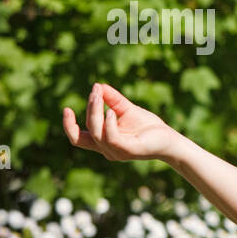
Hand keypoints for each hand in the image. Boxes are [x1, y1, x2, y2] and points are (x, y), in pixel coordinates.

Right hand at [63, 83, 178, 161]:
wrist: (170, 139)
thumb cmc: (148, 127)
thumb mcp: (126, 109)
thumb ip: (112, 100)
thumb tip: (98, 85)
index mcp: (103, 141)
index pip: (78, 138)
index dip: (69, 125)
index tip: (66, 108)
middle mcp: (107, 149)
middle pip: (85, 133)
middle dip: (88, 110)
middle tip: (94, 92)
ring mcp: (117, 152)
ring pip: (96, 133)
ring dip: (95, 112)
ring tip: (99, 96)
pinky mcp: (128, 151)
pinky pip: (111, 138)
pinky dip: (108, 123)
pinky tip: (112, 111)